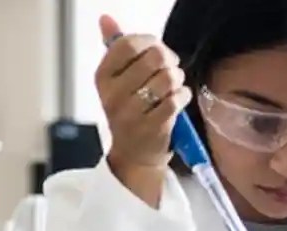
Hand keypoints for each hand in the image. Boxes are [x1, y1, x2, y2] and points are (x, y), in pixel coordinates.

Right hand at [96, 15, 189, 174]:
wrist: (134, 155)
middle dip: (169, 61)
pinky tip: (179, 99)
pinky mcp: (153, 127)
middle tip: (170, 69)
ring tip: (175, 85)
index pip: (128, 44)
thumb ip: (115, 48)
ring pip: (167, 78)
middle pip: (154, 59)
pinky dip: (183, 96)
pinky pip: (176, 100)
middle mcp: (114, 94)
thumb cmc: (129, 111)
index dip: (150, 42)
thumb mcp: (117, 81)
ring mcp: (132, 112)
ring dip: (178, 79)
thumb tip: (106, 18)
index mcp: (103, 77)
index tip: (157, 50)